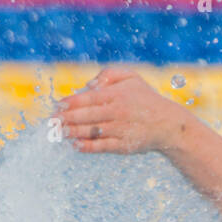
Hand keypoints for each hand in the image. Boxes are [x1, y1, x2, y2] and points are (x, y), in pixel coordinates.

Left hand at [56, 68, 184, 153]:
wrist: (168, 124)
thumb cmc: (145, 99)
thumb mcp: (131, 77)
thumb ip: (108, 75)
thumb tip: (88, 86)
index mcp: (117, 95)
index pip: (87, 98)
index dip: (70, 103)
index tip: (57, 105)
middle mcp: (117, 112)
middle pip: (85, 116)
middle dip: (66, 119)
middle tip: (52, 121)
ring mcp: (121, 130)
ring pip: (91, 131)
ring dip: (72, 132)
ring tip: (59, 132)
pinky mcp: (124, 146)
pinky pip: (102, 147)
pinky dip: (88, 147)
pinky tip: (76, 145)